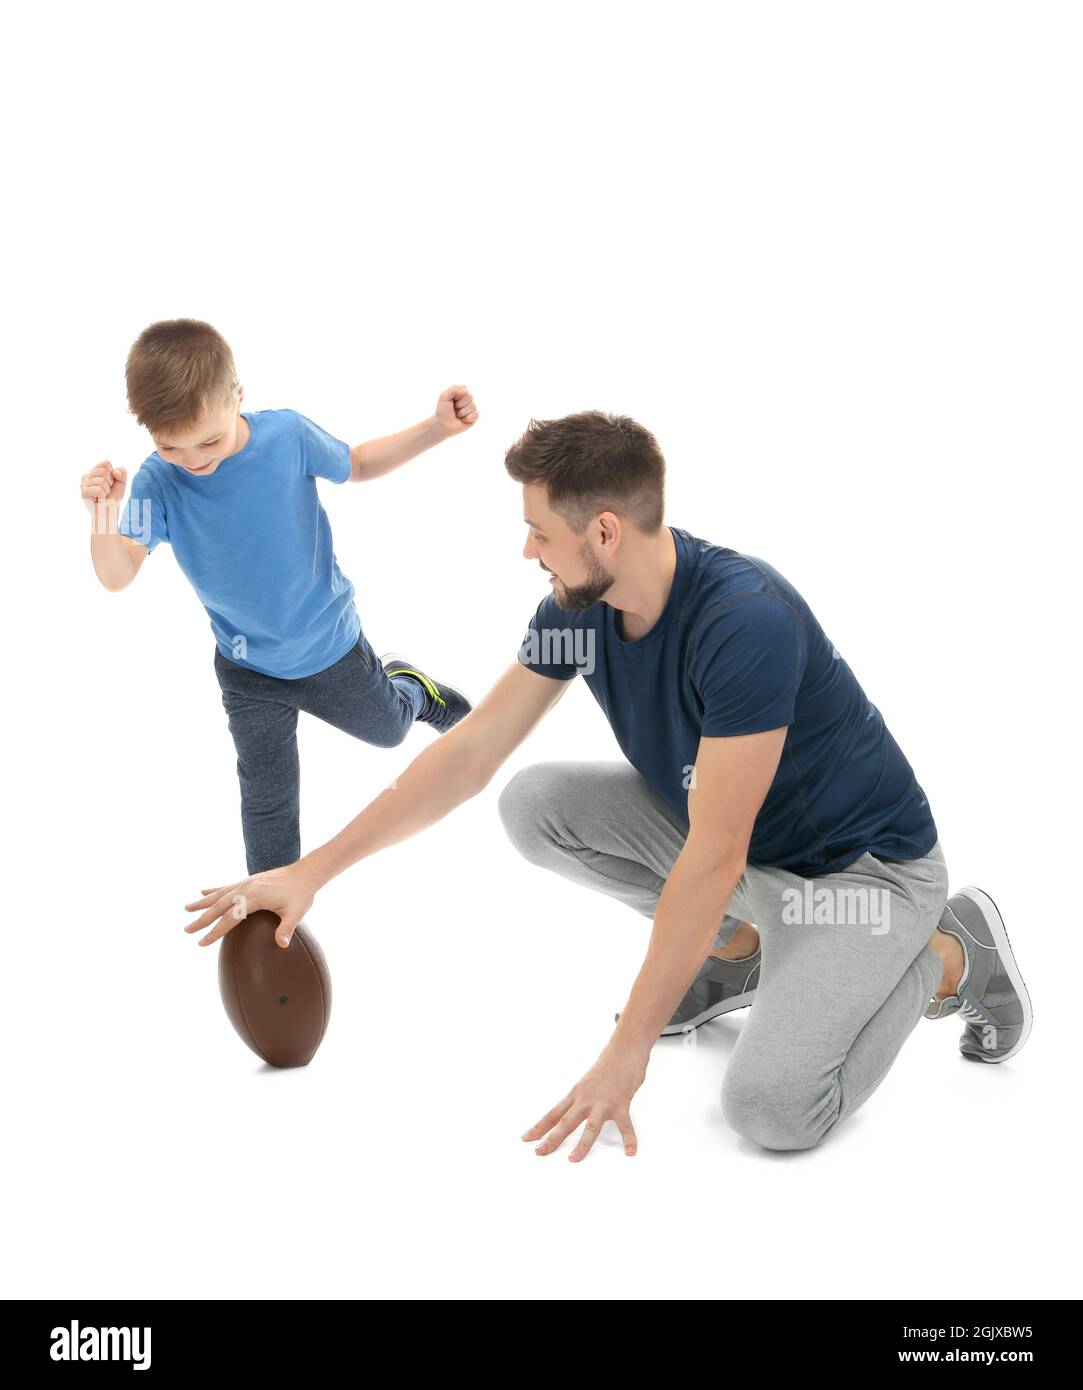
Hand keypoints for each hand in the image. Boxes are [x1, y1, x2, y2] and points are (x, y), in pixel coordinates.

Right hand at [82, 461, 126, 511]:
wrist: (110, 511)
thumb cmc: (113, 497)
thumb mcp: (121, 482)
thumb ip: (122, 472)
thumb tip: (115, 472)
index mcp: (94, 471)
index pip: (105, 463)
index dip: (113, 473)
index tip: (111, 483)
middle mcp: (86, 476)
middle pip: (103, 471)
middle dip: (110, 482)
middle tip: (107, 491)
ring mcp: (83, 484)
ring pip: (101, 481)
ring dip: (106, 490)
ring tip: (103, 496)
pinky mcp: (83, 493)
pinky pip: (98, 489)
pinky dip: (102, 495)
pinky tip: (99, 499)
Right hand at [182, 861, 321, 947]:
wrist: (306, 872)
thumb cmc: (301, 894)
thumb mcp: (296, 912)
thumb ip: (286, 928)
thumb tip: (282, 945)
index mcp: (254, 897)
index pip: (230, 918)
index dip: (215, 931)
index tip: (202, 942)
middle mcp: (246, 888)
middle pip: (219, 906)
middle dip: (202, 919)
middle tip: (187, 930)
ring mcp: (246, 883)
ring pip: (219, 895)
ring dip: (202, 903)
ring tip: (186, 909)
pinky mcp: (248, 880)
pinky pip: (226, 886)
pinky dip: (214, 890)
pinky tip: (203, 892)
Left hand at [434, 384, 477, 436]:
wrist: (443, 425)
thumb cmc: (443, 411)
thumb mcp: (444, 396)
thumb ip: (453, 389)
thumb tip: (466, 390)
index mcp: (460, 393)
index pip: (465, 390)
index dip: (457, 396)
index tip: (451, 401)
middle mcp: (467, 399)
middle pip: (470, 397)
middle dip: (460, 404)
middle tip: (454, 409)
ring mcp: (471, 408)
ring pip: (473, 406)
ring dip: (462, 412)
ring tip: (457, 415)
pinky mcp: (474, 417)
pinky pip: (476, 414)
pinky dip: (468, 418)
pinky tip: (463, 420)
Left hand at [522, 1045, 648, 1161]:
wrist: (624, 1049)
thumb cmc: (608, 1066)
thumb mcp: (588, 1083)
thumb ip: (581, 1098)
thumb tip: (573, 1111)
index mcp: (576, 1094)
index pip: (554, 1113)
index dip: (539, 1126)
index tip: (526, 1138)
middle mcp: (586, 1099)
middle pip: (566, 1121)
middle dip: (552, 1138)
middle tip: (539, 1152)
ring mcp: (603, 1102)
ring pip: (590, 1127)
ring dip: (582, 1144)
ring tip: (573, 1159)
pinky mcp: (621, 1103)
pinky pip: (625, 1125)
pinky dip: (629, 1139)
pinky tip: (630, 1152)